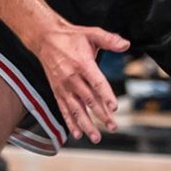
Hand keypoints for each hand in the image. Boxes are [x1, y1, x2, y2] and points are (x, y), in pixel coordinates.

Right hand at [27, 19, 130, 141]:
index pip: (96, 83)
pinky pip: (64, 109)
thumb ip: (109, 39)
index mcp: (82, 64)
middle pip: (89, 99)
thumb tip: (125, 44)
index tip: (114, 107)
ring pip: (76, 109)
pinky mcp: (57, 91)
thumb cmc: (70, 37)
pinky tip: (77, 133)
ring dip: (86, 124)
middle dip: (101, 115)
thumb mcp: (91, 33)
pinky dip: (70, 122)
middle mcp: (72, 78)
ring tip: (96, 136)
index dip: (106, 95)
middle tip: (113, 126)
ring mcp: (64, 86)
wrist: (45, 39)